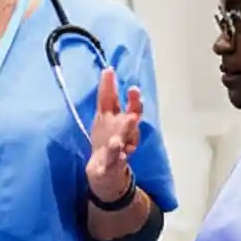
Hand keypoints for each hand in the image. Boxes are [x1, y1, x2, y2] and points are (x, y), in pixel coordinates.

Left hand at [86, 68, 141, 201]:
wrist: (106, 171)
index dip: (110, 85)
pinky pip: (117, 159)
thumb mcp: (106, 115)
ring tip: (130, 119)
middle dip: (134, 103)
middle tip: (134, 90)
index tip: (108, 70)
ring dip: (128, 129)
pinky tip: (121, 152)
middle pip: (130, 114)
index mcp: (115, 117)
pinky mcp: (115, 162)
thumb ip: (108, 93)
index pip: (113, 99)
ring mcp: (121, 145)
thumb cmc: (109, 138)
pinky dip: (118, 155)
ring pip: (126, 136)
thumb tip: (108, 70)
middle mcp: (122, 129)